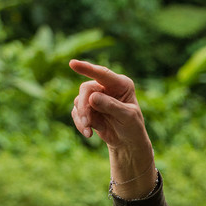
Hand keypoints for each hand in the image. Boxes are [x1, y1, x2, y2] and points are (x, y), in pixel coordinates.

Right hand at [70, 59, 155, 196]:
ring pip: (79, 101)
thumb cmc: (132, 127)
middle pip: (86, 89)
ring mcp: (96, 97)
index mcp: (121, 84)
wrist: (127, 142)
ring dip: (82, 118)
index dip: (87, 68)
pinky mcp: (87, 108)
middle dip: (84, 107)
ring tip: (90, 132)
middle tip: (87, 123)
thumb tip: (92, 97)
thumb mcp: (127, 117)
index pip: (102, 74)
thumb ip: (111, 106)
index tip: (73, 64)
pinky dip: (80, 124)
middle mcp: (107, 87)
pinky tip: (89, 134)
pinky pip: (76, 112)